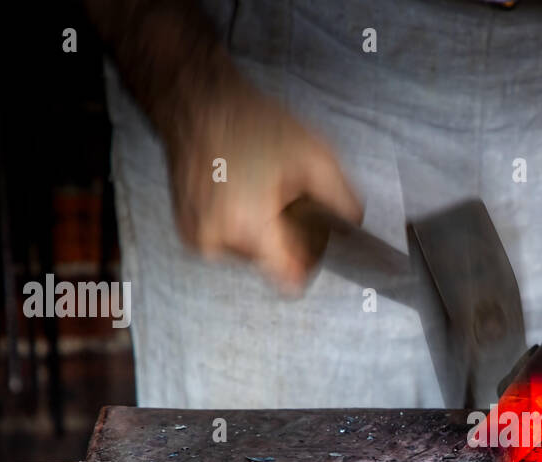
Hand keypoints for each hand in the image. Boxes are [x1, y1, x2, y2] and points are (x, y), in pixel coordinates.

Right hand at [163, 80, 362, 292]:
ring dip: (263, 232)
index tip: (313, 238)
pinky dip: (240, 225)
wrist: (197, 100)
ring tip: (261, 189)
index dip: (310, 262)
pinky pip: (228, 243)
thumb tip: (353, 229)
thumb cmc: (251, 123)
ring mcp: (197, 238)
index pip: (290, 282)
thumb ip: (343, 202)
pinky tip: (241, 192)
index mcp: (248, 227)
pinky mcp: (187, 231)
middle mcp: (217, 241)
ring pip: (251, 256)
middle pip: (272, 266)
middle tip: (287, 195)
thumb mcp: (315, 157)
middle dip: (287, 238)